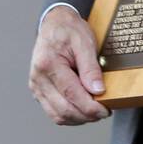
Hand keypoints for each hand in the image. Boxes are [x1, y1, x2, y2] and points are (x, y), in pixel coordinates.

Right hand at [29, 6, 109, 124]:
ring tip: (96, 113)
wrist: (55, 24)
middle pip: (63, 109)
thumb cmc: (69, 31)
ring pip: (56, 115)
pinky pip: (53, 111)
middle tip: (104, 113)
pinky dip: (69, 115)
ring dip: (78, 119)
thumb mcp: (85, 43)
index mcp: (48, 65)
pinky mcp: (39, 92)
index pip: (71, 94)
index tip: (105, 110)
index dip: (89, 106)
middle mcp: (38, 79)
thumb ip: (91, 68)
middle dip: (86, 116)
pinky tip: (83, 110)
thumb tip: (98, 90)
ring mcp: (36, 87)